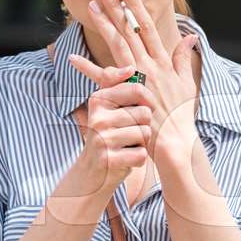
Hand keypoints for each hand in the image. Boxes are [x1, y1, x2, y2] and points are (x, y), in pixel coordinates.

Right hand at [69, 81, 152, 195]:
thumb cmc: (107, 135)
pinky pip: (141, 154)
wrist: (92, 171)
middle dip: (143, 126)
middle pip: (144, 113)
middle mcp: (98, 118)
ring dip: (141, 143)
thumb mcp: (106, 107)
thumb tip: (130, 69)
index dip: (148, 101)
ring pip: (144, 134)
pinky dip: (138, 159)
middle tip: (129, 134)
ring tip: (127, 146)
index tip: (142, 110)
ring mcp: (102, 139)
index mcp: (98, 100)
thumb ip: (115, 84)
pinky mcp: (108, 160)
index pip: (137, 90)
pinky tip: (126, 159)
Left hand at [72, 0, 200, 156]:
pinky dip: (87, 68)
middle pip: (130, 30)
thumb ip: (184, 58)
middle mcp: (150, 66)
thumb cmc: (180, 115)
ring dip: (104, 24)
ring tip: (92, 6)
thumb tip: (189, 37)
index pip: (147, 27)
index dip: (136, 6)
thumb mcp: (186, 83)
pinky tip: (72, 58)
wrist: (175, 142)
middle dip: (117, 7)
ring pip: (118, 45)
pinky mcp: (126, 96)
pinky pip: (103, 80)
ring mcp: (137, 80)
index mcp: (163, 62)